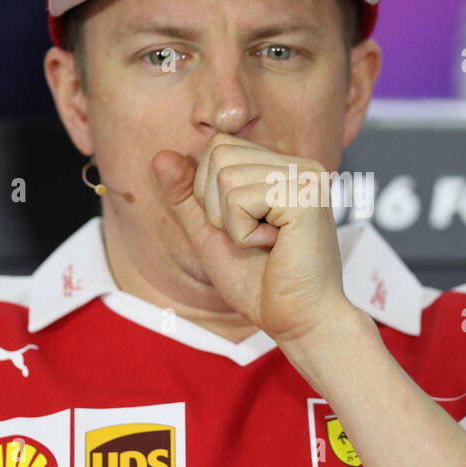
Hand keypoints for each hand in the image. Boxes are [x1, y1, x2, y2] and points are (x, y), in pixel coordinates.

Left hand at [152, 132, 351, 341]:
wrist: (297, 321)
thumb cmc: (261, 283)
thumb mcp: (211, 233)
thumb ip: (187, 195)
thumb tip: (160, 155)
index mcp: (283, 168)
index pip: (219, 146)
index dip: (210, 192)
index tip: (244, 227)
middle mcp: (300, 165)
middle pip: (219, 153)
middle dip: (217, 206)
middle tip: (254, 238)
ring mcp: (306, 176)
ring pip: (225, 176)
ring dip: (231, 223)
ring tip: (265, 243)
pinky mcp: (305, 195)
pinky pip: (238, 198)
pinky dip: (242, 233)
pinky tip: (274, 247)